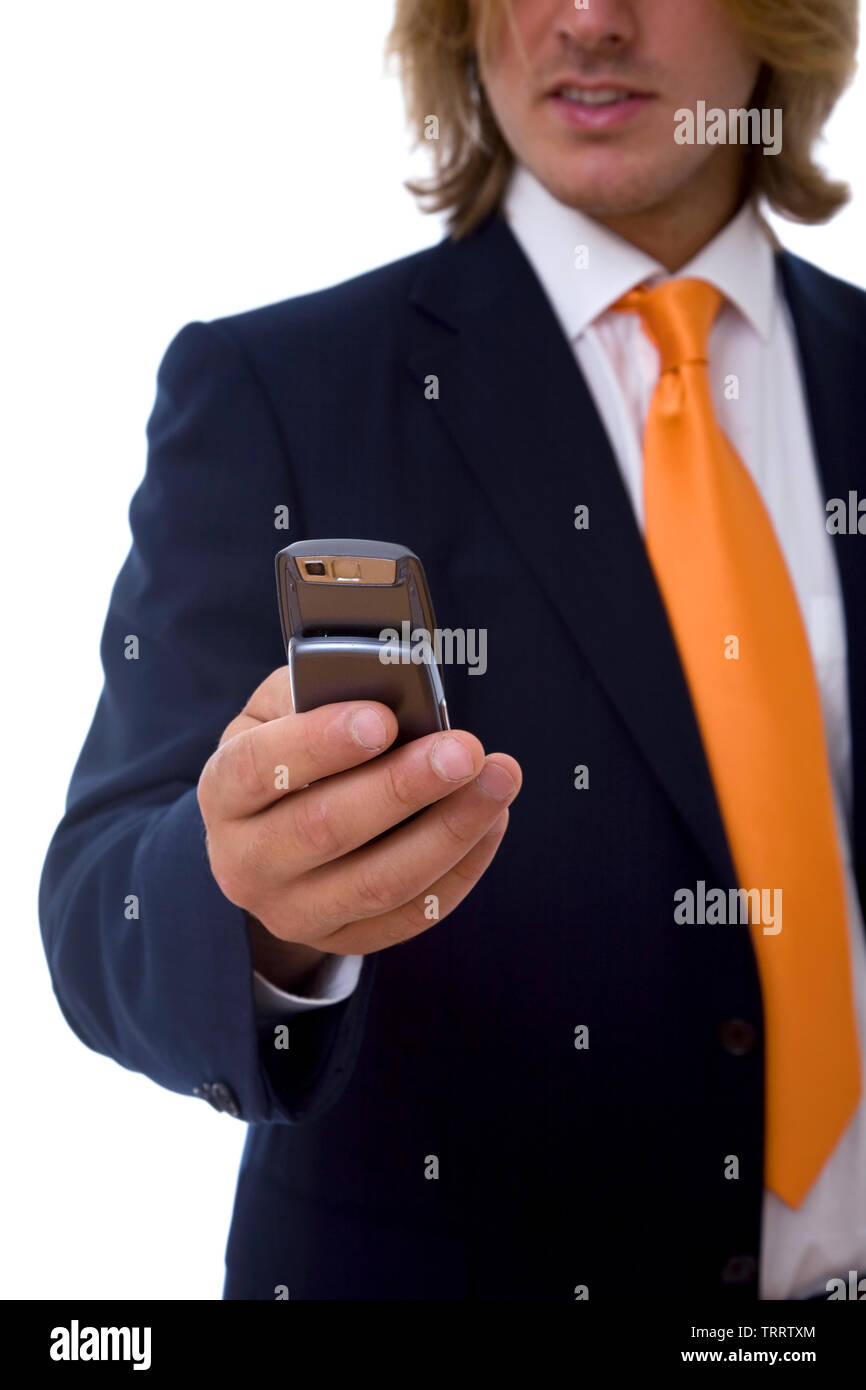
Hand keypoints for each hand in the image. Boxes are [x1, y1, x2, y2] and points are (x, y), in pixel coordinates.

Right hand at [197, 668, 520, 980]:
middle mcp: (245, 862)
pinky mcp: (342, 940)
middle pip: (325, 829)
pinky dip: (461, 869)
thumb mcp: (279, 712)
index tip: (383, 719)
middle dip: (402, 787)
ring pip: (378, 882)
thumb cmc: (288, 753)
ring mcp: (292, 912)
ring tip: (497, 781)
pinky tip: (492, 821)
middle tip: (462, 750)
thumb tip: (388, 692)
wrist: (269, 838)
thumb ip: (318, 691)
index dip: (320, 743)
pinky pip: (410, 915)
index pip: (259, 769)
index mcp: (223, 793)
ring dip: (448, 830)